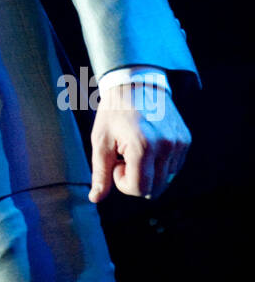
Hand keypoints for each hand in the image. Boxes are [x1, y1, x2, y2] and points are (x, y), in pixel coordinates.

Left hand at [89, 83, 190, 202]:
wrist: (135, 83)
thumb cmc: (114, 112)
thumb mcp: (101, 141)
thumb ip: (100, 173)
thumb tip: (95, 198)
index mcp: (143, 146)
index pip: (139, 189)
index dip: (123, 183)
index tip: (117, 164)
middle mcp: (166, 146)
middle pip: (154, 189)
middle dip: (136, 180)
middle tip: (126, 158)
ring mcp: (179, 143)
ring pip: (165, 180)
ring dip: (149, 172)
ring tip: (137, 149)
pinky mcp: (185, 140)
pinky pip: (174, 167)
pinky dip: (161, 164)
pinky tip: (149, 145)